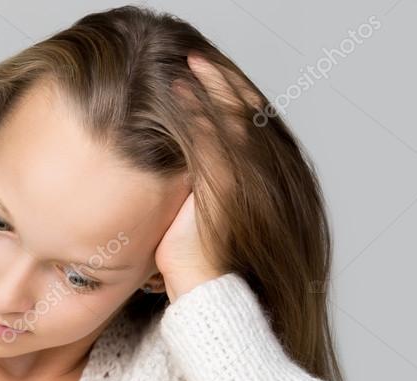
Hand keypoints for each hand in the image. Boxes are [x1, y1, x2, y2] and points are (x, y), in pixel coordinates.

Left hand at [154, 53, 264, 301]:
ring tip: (191, 64)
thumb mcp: (187, 207)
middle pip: (241, 111)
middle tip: (197, 58)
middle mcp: (249, 174)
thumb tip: (166, 158)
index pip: (239, 121)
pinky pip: (213, 136)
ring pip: (231, 117)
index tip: (200, 71)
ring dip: (210, 87)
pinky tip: (183, 90)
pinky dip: (198, 110)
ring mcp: (239, 177)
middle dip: (219, 82)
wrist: (199, 286)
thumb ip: (188, 179)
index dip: (223, 93)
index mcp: (245, 176)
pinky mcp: (222, 184)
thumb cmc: (187, 256)